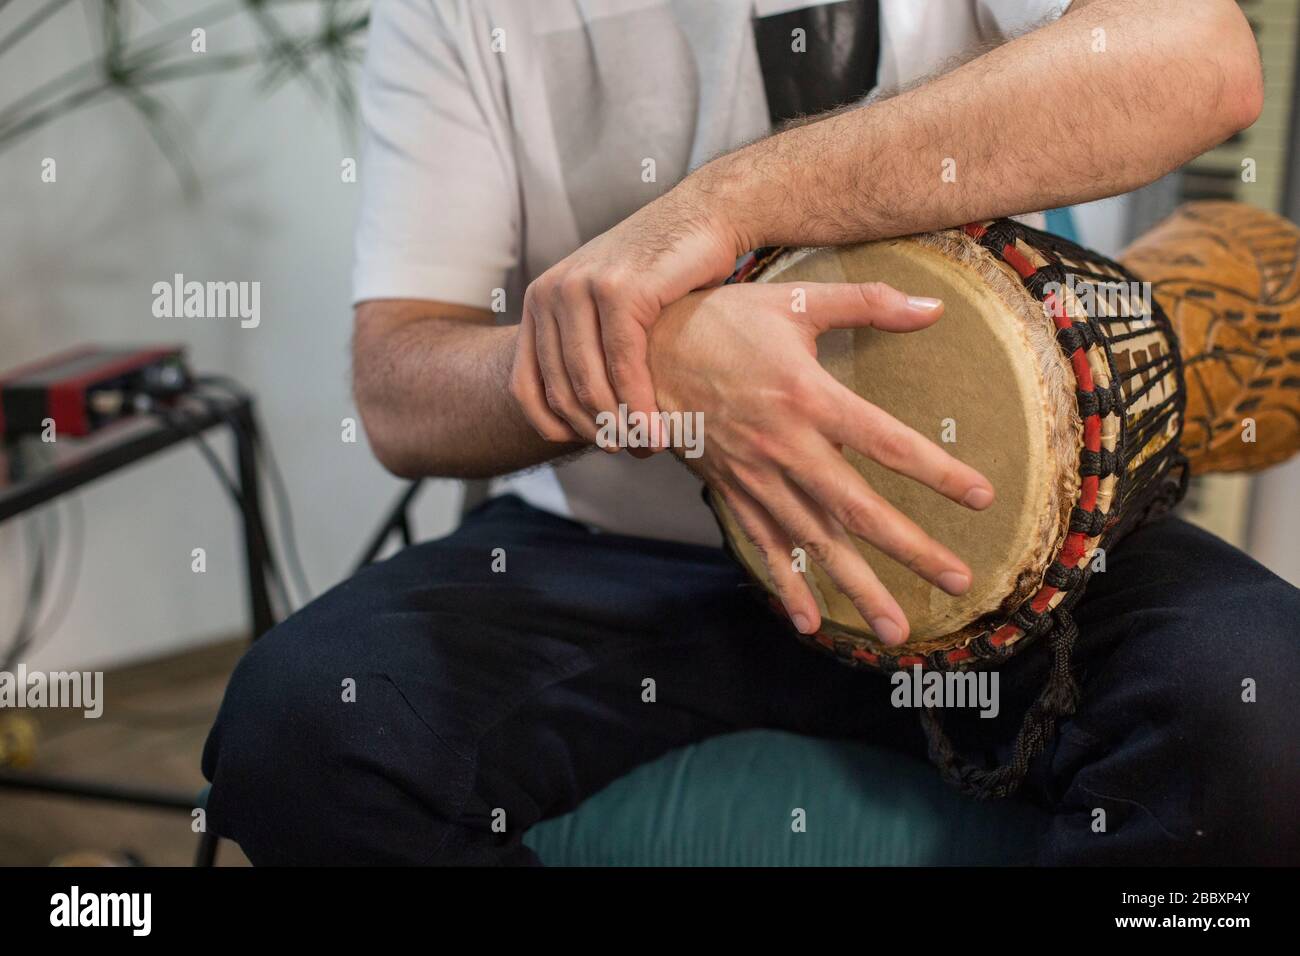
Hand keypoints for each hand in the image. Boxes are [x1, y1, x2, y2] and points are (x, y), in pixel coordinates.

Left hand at [509, 180, 743, 453]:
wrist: (705, 216)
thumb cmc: (664, 270)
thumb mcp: (608, 306)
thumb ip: (586, 347)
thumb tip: (580, 415)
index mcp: (539, 300)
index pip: (525, 385)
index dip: (554, 428)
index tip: (589, 447)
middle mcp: (551, 293)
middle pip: (560, 391)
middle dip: (596, 433)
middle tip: (630, 452)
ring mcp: (582, 289)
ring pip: (590, 385)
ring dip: (620, 427)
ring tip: (648, 447)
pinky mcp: (621, 291)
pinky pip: (624, 366)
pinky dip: (641, 405)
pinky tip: (658, 428)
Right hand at [649, 280, 994, 644]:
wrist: (637, 356)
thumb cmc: (721, 321)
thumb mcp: (795, 300)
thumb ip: (868, 303)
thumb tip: (936, 308)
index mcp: (807, 397)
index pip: (886, 442)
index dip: (937, 472)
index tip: (982, 498)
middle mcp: (784, 447)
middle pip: (857, 509)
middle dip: (910, 550)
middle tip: (958, 581)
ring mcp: (756, 478)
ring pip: (815, 541)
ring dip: (858, 588)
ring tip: (896, 630)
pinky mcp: (732, 492)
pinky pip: (764, 546)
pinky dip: (787, 586)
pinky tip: (811, 623)